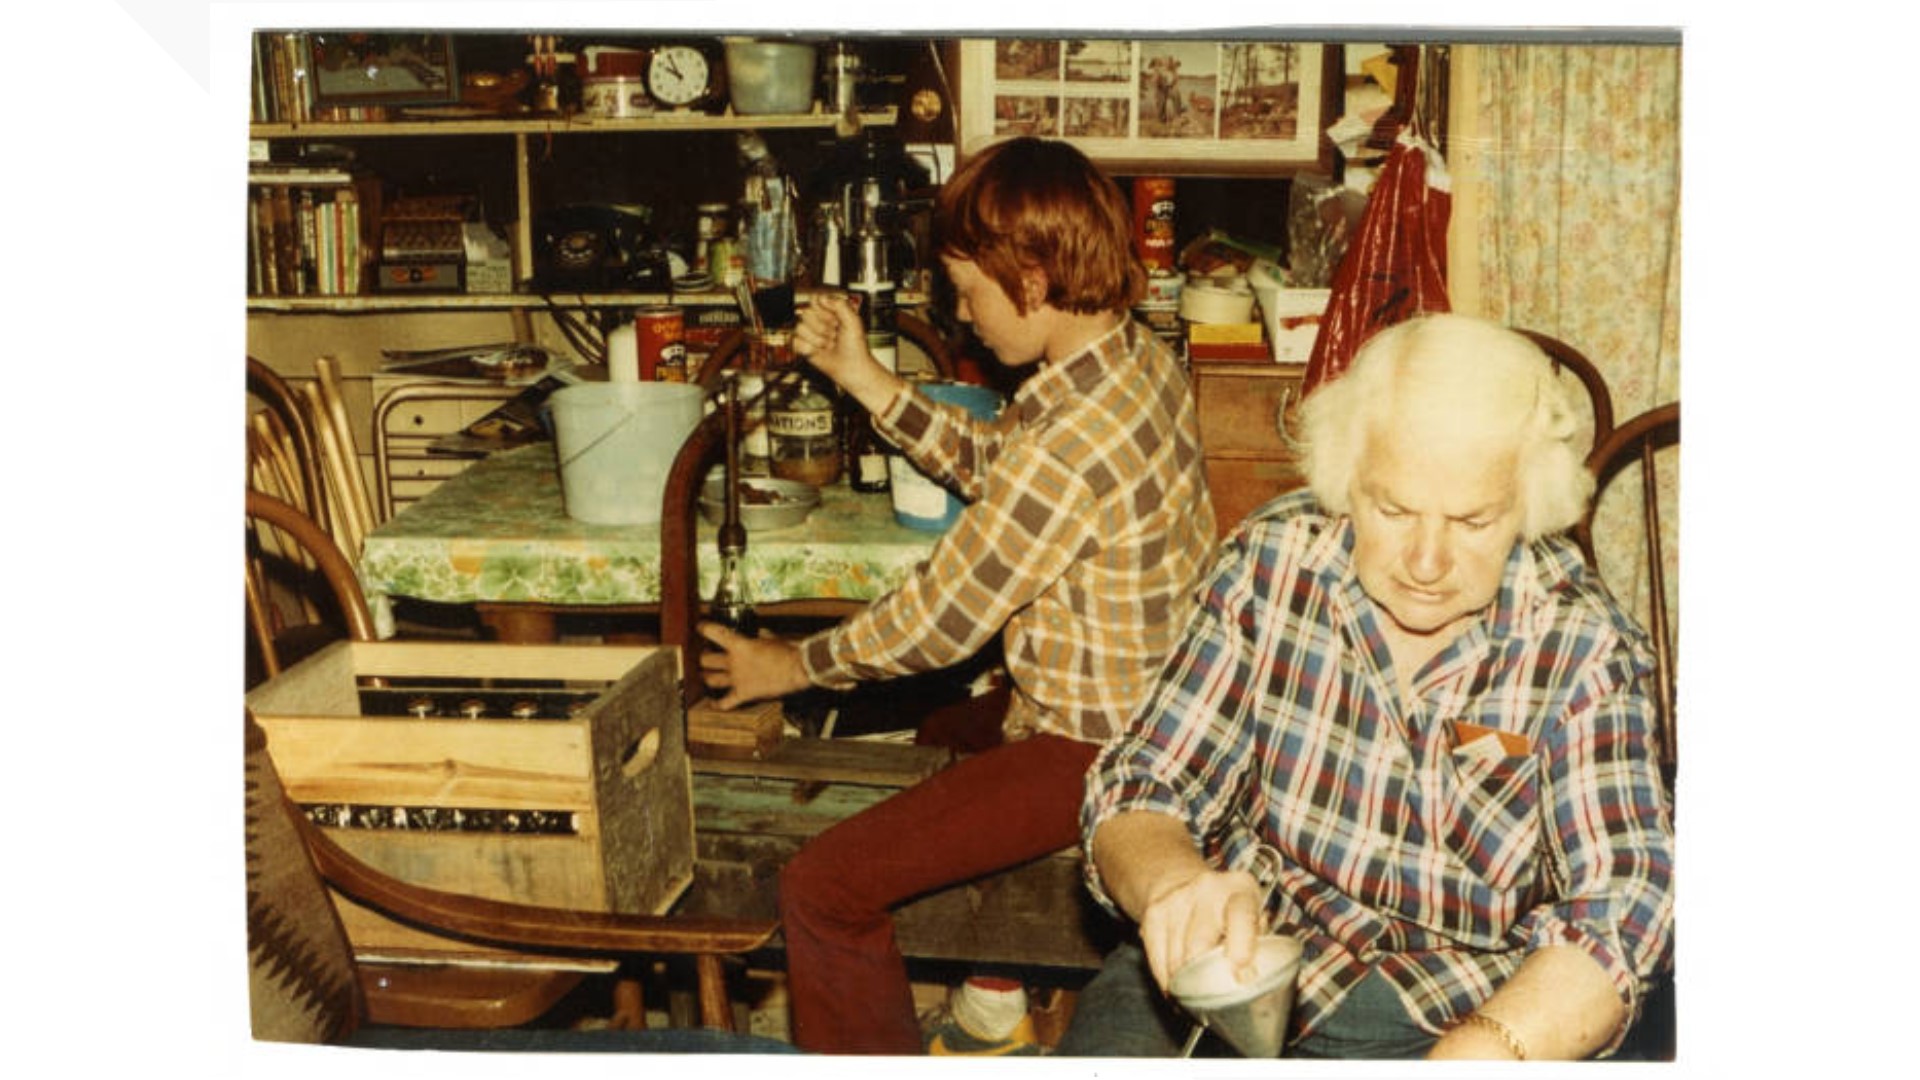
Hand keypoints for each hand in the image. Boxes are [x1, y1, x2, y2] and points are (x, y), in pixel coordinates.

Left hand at [696, 621, 809, 708]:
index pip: (713, 632)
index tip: (701, 627)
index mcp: (739, 645)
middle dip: (704, 658)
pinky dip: (718, 705)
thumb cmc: (788, 651)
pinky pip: (726, 703)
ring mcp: (737, 679)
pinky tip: (714, 704)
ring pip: (710, 680)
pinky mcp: (744, 694)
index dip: (704, 628)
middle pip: (706, 660)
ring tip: (707, 676)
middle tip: (706, 657)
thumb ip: (763, 635)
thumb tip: (761, 633)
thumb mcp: (773, 638)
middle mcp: (733, 662)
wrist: (798, 668)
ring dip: (707, 677)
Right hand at [792, 293, 900, 414]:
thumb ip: (839, 304)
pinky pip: (795, 341)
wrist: (851, 367)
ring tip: (828, 344)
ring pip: (800, 327)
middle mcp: (819, 321)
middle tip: (834, 334)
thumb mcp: (853, 320)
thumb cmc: (855, 346)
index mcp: (830, 311)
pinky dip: (808, 348)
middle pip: (805, 313)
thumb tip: (821, 297)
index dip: (824, 311)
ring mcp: (810, 334)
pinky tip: (818, 351)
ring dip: (816, 339)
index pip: (815, 301)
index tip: (835, 320)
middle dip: (821, 326)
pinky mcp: (804, 347)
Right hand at [1136, 866, 1265, 991]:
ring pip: (1176, 960)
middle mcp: (1207, 889)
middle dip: (1205, 979)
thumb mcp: (1253, 915)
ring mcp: (1176, 899)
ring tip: (1194, 993)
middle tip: (1214, 998)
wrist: (1181, 880)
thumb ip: (1257, 942)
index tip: (1241, 976)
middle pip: (1199, 946)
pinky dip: (1166, 980)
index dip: (1241, 946)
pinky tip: (1175, 984)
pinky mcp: (1154, 914)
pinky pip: (1157, 962)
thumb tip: (1251, 975)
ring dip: (1184, 985)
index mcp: (1240, 889)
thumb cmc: (1226, 908)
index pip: (1240, 915)